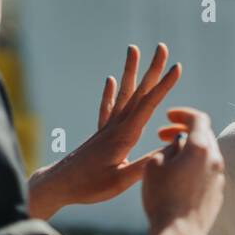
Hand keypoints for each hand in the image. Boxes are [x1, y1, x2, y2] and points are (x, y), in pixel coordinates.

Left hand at [29, 44, 180, 218]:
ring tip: (133, 49)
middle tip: (161, 47)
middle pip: (138, 92)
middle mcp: (116, 126)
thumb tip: (170, 149)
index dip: (164, 85)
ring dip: (130, 72)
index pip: (148, 104)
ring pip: (122, 94)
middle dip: (152, 70)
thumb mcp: (120, 181)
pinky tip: (110, 80)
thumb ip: (145, 165)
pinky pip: (107, 108)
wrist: (57, 185)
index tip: (176, 66)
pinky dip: (109, 93)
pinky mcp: (99, 134)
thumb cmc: (88, 186)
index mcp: (124, 136)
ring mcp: (107, 128)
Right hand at [141, 108, 225, 234]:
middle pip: (204, 135)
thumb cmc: (162, 198)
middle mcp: (215, 160)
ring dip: (190, 150)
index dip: (183, 113)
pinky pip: (208, 173)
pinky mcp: (218, 194)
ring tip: (169, 157)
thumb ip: (169, 147)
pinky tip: (179, 177)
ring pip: (207, 155)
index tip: (168, 116)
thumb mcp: (154, 165)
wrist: (178, 234)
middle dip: (185, 131)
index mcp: (201, 148)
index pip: (198, 118)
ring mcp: (219, 178)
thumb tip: (179, 144)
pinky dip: (195, 167)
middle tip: (164, 135)